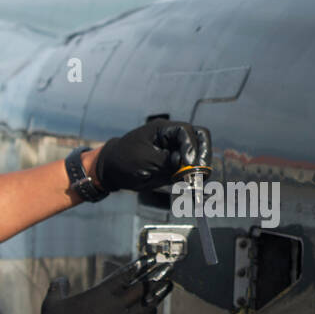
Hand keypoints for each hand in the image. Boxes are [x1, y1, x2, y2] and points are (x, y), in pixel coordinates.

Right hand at [39, 255, 173, 313]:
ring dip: (158, 296)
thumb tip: (61, 280)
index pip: (124, 276)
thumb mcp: (52, 303)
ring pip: (145, 307)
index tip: (149, 259)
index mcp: (100, 295)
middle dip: (155, 276)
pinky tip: (153, 313)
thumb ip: (58, 288)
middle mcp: (115, 307)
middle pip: (141, 289)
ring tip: (167, 286)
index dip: (138, 266)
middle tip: (167, 268)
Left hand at [94, 120, 211, 192]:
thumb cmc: (124, 160)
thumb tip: (187, 166)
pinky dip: (194, 176)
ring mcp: (176, 150)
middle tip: (199, 172)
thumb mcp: (145, 160)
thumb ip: (167, 161)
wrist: (112, 171)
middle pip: (199, 138)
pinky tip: (190, 184)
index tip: (187, 163)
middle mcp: (173, 137)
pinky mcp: (175, 164)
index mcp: (163, 129)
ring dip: (200, 166)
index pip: (187, 131)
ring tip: (195, 180)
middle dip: (202, 154)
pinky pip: (190, 168)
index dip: (190, 146)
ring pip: (198, 153)